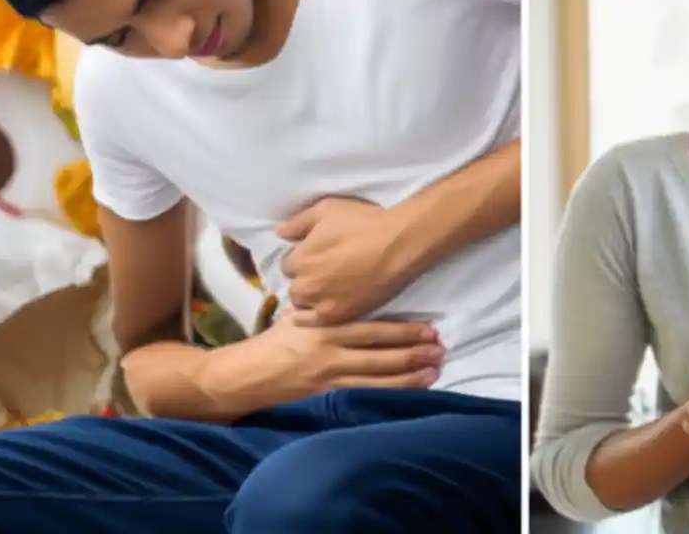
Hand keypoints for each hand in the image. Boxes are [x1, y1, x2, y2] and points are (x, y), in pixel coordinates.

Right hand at [243, 311, 443, 401]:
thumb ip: (325, 309)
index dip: (403, 330)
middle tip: (440, 349)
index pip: (372, 328)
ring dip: (409, 376)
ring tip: (434, 371)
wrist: (247, 376)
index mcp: (324, 327)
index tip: (429, 328)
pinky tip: (409, 392)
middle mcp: (330, 351)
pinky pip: (365, 395)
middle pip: (381, 353)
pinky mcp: (327, 396)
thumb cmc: (273, 342)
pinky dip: (389, 394)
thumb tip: (351, 292)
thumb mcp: (296, 316)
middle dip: (413, 352)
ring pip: (378, 378)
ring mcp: (330, 377)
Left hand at [277, 197, 412, 325]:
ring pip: (303, 304)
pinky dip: (312, 317)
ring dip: (310, 297)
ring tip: (327, 289)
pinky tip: (320, 310)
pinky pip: (315, 323)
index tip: (315, 256)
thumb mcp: (326, 210)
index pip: (288, 264)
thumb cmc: (362, 223)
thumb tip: (280, 232)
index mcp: (298, 259)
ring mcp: (321, 304)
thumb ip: (298, 223)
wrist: (397, 245)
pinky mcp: (339, 317)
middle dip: (304, 278)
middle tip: (324, 271)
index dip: (302, 258)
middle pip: (295, 285)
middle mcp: (305, 285)